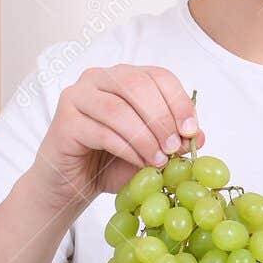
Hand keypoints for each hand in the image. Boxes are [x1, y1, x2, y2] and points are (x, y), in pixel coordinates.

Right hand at [26, 64, 204, 213]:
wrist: (72, 186)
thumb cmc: (110, 163)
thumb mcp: (151, 151)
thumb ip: (173, 140)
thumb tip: (198, 135)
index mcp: (123, 76)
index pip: (157, 76)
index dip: (178, 101)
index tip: (190, 131)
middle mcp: (98, 78)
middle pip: (137, 85)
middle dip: (162, 119)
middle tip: (175, 148)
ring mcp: (77, 96)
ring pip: (119, 109)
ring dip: (146, 137)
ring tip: (159, 161)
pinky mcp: (64, 120)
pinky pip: (102, 131)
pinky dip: (127, 149)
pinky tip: (140, 164)